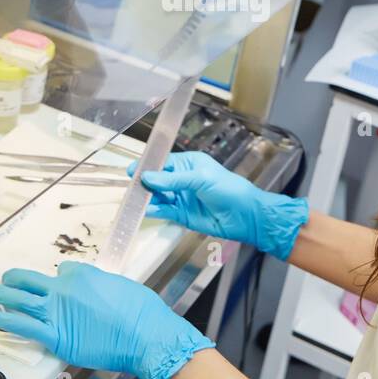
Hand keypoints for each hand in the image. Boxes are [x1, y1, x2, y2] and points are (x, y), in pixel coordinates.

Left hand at [0, 262, 213, 378]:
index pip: (61, 271)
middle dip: (15, 279)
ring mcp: (57, 313)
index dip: (57, 278)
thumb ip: (100, 284)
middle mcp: (64, 289)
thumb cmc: (141, 311)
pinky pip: (26, 327)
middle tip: (6, 279)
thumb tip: (94, 289)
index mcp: (82, 274)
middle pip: (31, 280)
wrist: (146, 335)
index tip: (56, 283)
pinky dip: (8, 322)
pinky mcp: (56, 336)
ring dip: (2, 296)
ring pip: (21, 300)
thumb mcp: (120, 285)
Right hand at [131, 151, 308, 259]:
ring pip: (158, 196)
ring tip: (134, 200)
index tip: (132, 170)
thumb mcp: (200, 179)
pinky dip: (154, 211)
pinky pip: (164, 211)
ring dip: (147, 198)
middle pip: (157, 180)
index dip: (148, 166)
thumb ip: (173, 180)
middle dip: (144, 183)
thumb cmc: (228, 189)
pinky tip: (146, 210)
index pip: (163, 163)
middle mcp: (183, 180)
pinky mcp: (182, 215)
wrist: (246, 215)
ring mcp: (182, 198)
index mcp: (188, 164)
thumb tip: (147, 177)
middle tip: (131, 187)